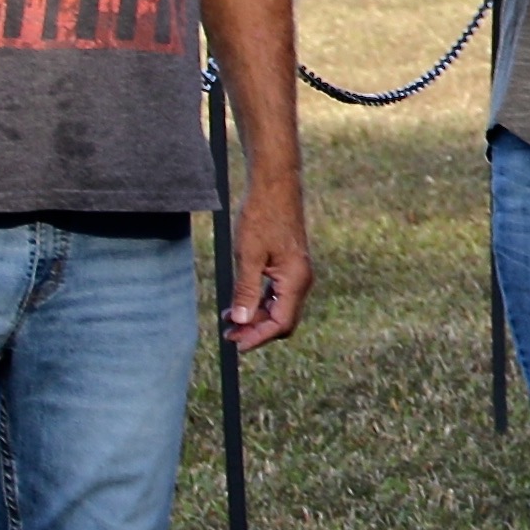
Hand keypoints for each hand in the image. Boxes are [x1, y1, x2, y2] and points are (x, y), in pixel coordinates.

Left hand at [226, 180, 313, 350]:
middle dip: (256, 330)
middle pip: (283, 320)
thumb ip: (245, 290)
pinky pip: (278, 294)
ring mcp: (297, 273)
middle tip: (228, 334)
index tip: (236, 343)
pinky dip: (260, 303)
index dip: (258, 337)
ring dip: (256, 317)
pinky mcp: (290, 266)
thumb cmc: (261, 216)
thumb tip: (240, 321)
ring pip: (279, 308)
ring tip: (228, 319)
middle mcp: (301, 280)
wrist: (275, 186)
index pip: (281, 323)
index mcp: (295, 280)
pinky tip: (240, 302)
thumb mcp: (248, 255)